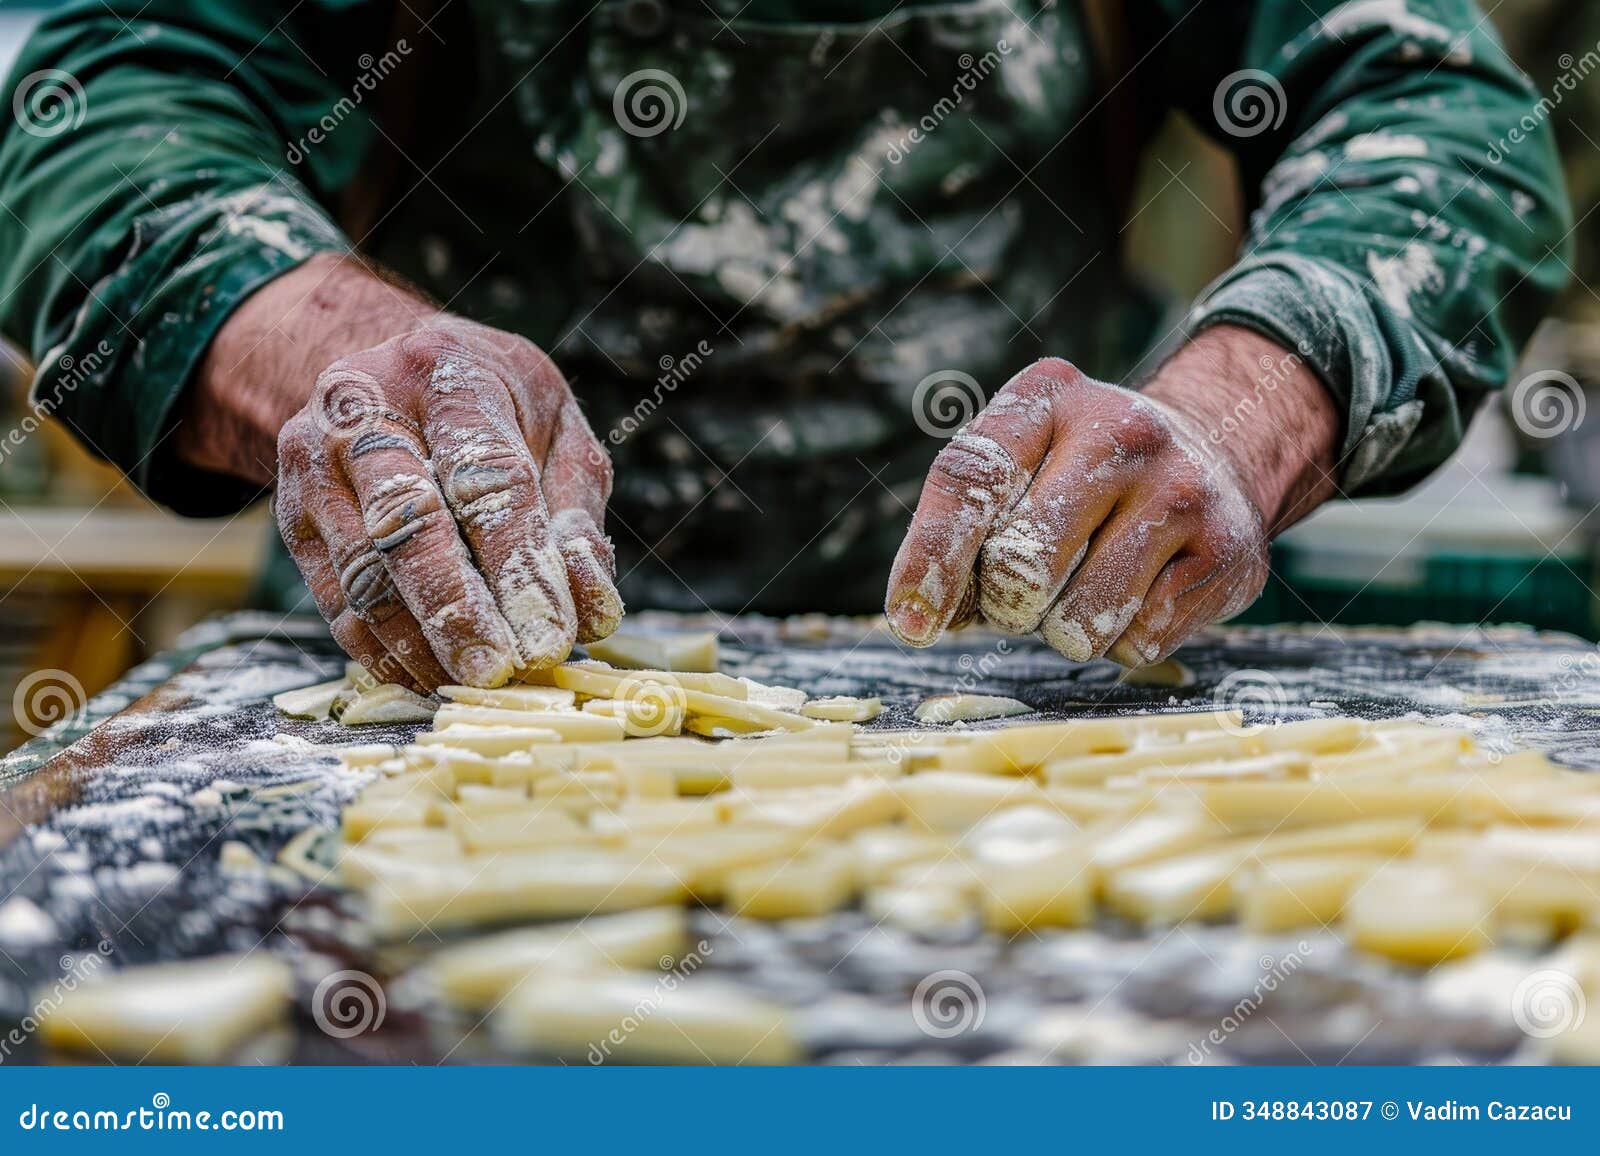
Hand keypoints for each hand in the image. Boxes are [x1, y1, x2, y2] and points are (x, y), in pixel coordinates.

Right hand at [183, 256, 620, 688]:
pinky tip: (429, 678)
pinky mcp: (293, 520)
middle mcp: (363, 412)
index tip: (550, 637)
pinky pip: (336, 600)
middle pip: (405, 522)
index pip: (484, 477)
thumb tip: (590, 609)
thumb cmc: (492, 406)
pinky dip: (382, 650)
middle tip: (498, 671)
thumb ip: (576, 515)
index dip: (518, 565)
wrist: (386, 376)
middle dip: (455, 609)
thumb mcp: (555, 430)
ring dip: (419, 641)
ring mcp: (314, 467)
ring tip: (471, 686)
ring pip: (362, 571)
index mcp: (445, 374)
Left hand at [885, 326, 1340, 664]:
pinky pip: (1140, 640)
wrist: (1212, 454)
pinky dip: (1123, 638)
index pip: (970, 477)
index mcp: (1048, 397)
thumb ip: (961, 533)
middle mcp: (1121, 431)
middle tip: (1026, 590)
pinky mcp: (1227, 551)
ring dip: (1066, 629)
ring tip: (1086, 587)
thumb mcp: (1018, 468)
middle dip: (1007, 603)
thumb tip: (919, 617)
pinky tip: (1139, 593)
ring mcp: (1182, 489)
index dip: (933, 557)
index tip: (911, 623)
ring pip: (1083, 618)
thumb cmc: (1080, 477)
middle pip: (1022, 563)